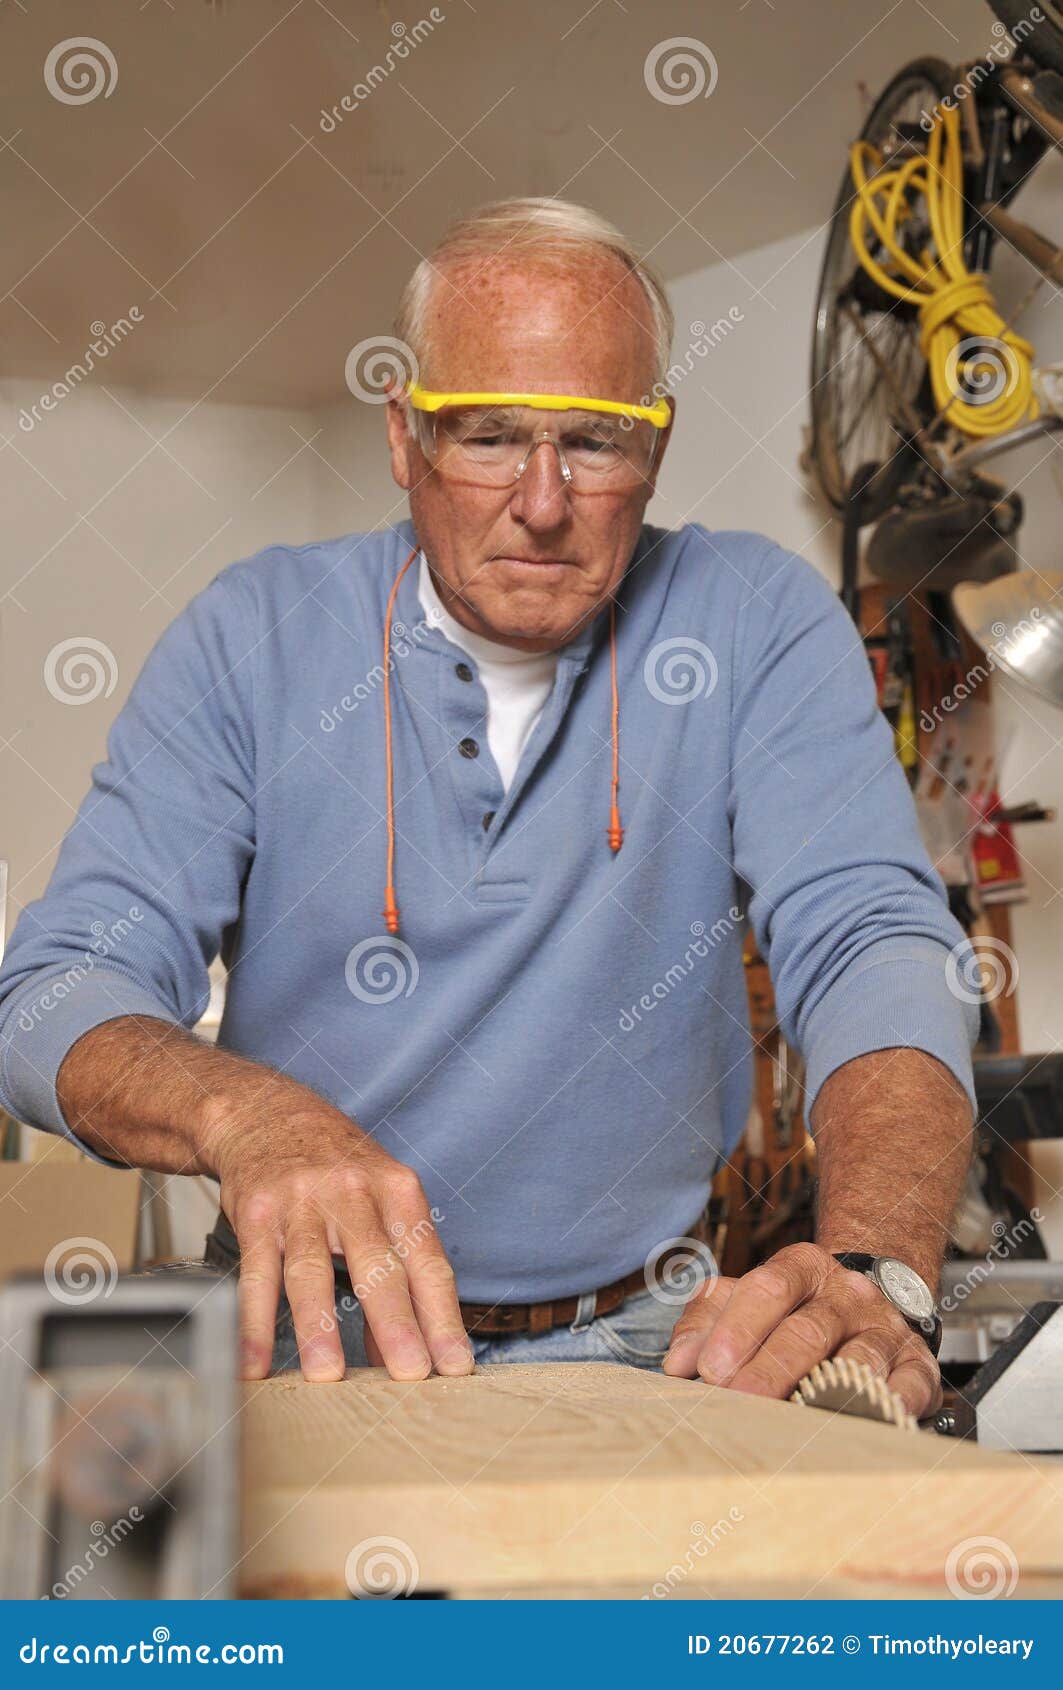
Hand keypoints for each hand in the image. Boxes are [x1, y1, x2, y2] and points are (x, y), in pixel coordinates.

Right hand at [201, 1087, 472, 1384]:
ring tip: (327, 1376)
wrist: (268, 1113)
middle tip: (410, 1374)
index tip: (455, 1366)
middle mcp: (354, 1193)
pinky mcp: (256, 1212)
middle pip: (378, 1265)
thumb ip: (394, 1271)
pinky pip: (257, 1273)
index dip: (443, 1316)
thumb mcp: (378, 1201)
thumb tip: (402, 1350)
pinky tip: (256, 1361)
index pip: (428, 1262)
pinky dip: (255, 1322)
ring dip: (319, 1326)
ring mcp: (302, 1201)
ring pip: (312, 1270)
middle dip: (396, 1323)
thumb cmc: (336, 1167)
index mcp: (398, 1192)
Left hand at [661, 1241, 940, 1418]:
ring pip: (859, 1359)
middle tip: (741, 1402)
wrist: (868, 1300)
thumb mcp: (746, 1298)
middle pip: (808, 1329)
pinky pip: (910, 1385)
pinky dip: (892, 1404)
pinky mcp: (917, 1364)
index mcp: (802, 1267)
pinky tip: (868, 1421)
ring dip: (825, 1392)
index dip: (738, 1329)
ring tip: (798, 1423)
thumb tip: (678, 1362)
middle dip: (770, 1369)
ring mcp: (885, 1328)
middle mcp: (847, 1294)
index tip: (711, 1370)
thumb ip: (707, 1320)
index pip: (768, 1287)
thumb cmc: (795, 1307)